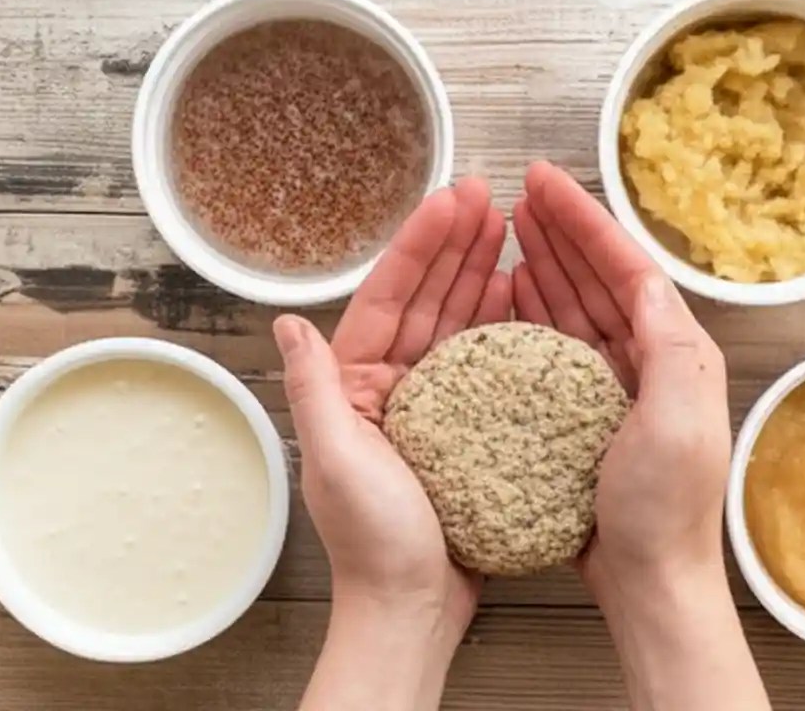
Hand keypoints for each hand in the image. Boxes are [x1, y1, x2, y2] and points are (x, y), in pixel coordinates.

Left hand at [276, 178, 510, 710]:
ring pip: (454, 323)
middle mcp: (389, 387)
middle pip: (424, 299)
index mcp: (354, 386)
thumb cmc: (374, 543)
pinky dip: (499, 326)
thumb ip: (316, 389)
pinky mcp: (464, 427)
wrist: (414, 607)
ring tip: (506, 230)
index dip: (420, 245)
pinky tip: (517, 296)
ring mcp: (429, 405)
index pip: (388, 297)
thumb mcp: (338, 459)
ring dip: (478, 274)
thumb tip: (287, 324)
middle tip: (487, 197)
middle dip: (453, 245)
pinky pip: (482, 363)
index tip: (451, 201)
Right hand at [512, 162, 768, 710]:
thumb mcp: (679, 419)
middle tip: (520, 191)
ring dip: (547, 263)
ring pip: (577, 305)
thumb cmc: (665, 508)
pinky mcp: (584, 414)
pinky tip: (511, 293)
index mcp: (676, 351)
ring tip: (511, 228)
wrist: (650, 581)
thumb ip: (668, 345)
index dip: (585, 221)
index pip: (627, 267)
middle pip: (601, 276)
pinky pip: (557, 347)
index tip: (542, 182)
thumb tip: (643, 278)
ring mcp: (614, 386)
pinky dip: (535, 312)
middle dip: (563, 230)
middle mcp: (648, 360)